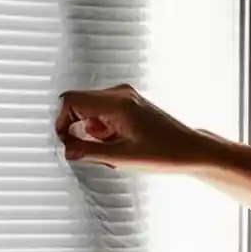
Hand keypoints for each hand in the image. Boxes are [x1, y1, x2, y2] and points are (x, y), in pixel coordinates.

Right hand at [55, 84, 220, 170]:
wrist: (190, 149)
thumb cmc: (163, 153)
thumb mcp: (122, 157)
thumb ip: (89, 152)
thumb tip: (65, 150)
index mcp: (117, 103)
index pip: (71, 101)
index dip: (61, 122)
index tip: (66, 143)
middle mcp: (119, 94)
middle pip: (77, 103)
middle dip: (75, 129)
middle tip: (85, 151)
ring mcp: (124, 97)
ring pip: (88, 110)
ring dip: (89, 132)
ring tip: (108, 151)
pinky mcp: (127, 104)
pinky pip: (100, 113)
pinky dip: (100, 130)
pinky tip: (115, 145)